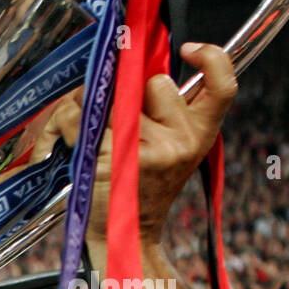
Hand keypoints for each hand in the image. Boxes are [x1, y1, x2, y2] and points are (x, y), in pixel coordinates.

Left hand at [40, 43, 236, 245]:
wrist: (122, 238)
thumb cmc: (136, 191)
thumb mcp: (167, 152)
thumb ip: (164, 114)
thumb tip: (128, 72)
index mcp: (199, 135)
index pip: (223, 86)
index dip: (211, 59)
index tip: (189, 50)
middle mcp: (181, 141)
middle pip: (153, 83)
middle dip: (127, 92)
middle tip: (111, 115)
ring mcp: (150, 150)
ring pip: (113, 99)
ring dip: (88, 106)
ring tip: (82, 130)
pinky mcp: (117, 159)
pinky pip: (82, 119)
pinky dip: (65, 123)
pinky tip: (64, 137)